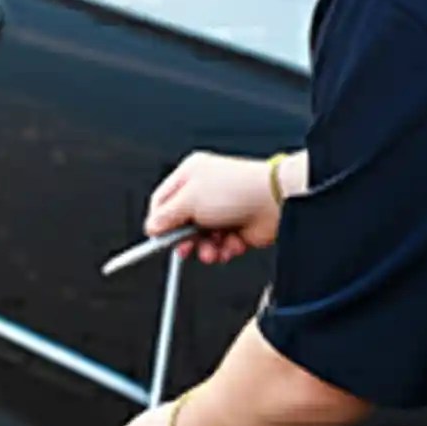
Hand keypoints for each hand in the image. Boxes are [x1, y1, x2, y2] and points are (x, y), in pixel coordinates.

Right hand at [145, 152, 280, 264]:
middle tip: (186, 249)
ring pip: (201, 239)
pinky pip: (221, 245)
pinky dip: (224, 250)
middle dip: (185, 240)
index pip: (163, 201)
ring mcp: (222, 210)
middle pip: (182, 224)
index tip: (158, 238)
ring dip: (206, 249)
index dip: (159, 222)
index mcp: (191, 175)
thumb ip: (166, 216)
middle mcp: (205, 191)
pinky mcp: (237, 227)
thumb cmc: (236, 189)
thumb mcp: (190, 200)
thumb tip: (151, 227)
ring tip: (212, 250)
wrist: (275, 199)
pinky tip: (230, 246)